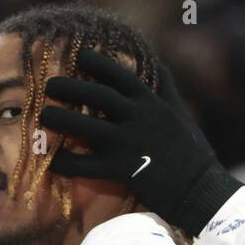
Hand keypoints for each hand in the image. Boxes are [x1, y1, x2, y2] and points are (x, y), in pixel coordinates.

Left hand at [39, 48, 240, 236]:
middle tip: (49, 85)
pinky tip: (54, 161)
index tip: (78, 56)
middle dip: (70, 87)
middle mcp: (139, 117)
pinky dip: (67, 163)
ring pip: (87, 126)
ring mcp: (130, 143)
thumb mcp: (179, 112)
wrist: (201, 189)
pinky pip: (86, 165)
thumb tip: (155, 62)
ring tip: (43, 115)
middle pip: (97, 95)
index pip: (120, 75)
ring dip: (62, 119)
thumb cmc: (191, 151)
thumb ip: (165, 87)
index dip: (97, 63)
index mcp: (152, 103)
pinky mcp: (124, 170)